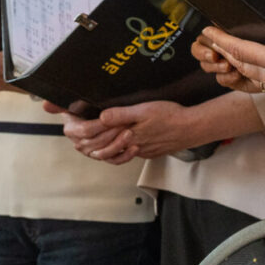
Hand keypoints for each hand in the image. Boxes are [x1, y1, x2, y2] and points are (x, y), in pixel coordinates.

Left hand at [62, 100, 203, 162]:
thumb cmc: (171, 116)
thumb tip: (100, 117)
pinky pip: (128, 154)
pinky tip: (120, 144)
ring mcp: (140, 151)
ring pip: (114, 153)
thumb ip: (122, 115)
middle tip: (75, 131)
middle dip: (87, 140)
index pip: (98, 136)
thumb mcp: (145, 110)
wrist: (192, 129)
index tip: (71, 124)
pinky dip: (118, 150)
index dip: (83, 131)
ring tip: (91, 139)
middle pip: (102, 148)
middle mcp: (130, 146)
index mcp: (126, 135)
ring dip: (101, 147)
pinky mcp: (148, 152)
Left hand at [198, 0, 264, 131]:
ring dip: (235, 65)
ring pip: (250, 78)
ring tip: (223, 53)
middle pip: (242, 65)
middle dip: (224, 52)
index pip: (246, 52)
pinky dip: (250, 76)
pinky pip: (261, 88)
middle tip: (209, 40)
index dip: (224, 41)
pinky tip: (250, 71)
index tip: (209, 33)